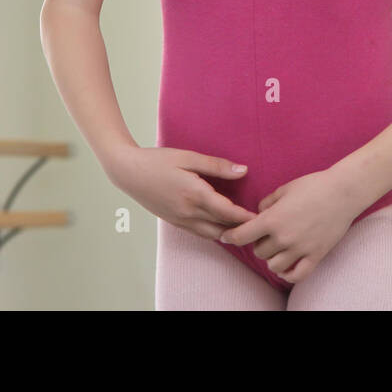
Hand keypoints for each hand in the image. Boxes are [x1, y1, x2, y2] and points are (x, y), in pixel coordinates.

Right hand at [109, 146, 256, 239]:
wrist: (128, 172)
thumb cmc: (158, 160)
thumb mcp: (188, 157)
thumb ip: (217, 166)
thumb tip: (243, 171)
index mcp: (194, 194)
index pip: (228, 212)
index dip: (246, 217)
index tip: (263, 218)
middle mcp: (188, 212)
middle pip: (223, 226)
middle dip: (242, 228)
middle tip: (261, 226)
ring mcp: (180, 220)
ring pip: (212, 234)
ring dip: (229, 233)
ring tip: (246, 229)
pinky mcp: (174, 222)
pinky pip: (200, 233)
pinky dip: (214, 232)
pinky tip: (223, 227)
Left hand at [216, 169, 360, 285]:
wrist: (343, 191)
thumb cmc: (314, 185)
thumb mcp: (285, 188)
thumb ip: (267, 202)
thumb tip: (258, 212)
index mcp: (273, 219)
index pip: (242, 235)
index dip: (230, 237)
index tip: (225, 237)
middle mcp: (284, 237)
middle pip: (259, 252)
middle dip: (257, 244)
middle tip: (263, 236)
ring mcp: (300, 249)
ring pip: (274, 266)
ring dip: (271, 259)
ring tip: (276, 250)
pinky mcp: (316, 256)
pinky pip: (296, 275)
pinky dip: (288, 274)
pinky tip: (286, 267)